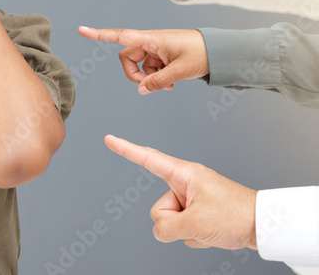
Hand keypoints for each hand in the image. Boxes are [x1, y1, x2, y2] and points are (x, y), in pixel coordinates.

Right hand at [78, 26, 208, 93]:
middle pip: (127, 58)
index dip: (99, 34)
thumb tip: (142, 89)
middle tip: (150, 85)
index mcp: (151, 39)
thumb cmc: (202, 53)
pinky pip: (150, 69)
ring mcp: (156, 50)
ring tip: (169, 84)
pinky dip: (157, 78)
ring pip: (139, 66)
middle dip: (134, 74)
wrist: (220, 52)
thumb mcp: (180, 71)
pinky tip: (171, 83)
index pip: (120, 36)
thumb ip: (158, 82)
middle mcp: (150, 42)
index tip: (82, 30)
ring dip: (149, 78)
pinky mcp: (162, 56)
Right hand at [104, 135, 257, 249]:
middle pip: (158, 207)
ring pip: (170, 221)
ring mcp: (192, 200)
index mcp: (185, 175)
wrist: (263, 226)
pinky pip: (183, 228)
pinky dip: (195, 234)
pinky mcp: (198, 212)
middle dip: (172, 222)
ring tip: (210, 226)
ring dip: (187, 230)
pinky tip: (212, 231)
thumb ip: (167, 228)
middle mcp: (186, 184)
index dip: (126, 149)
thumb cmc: (237, 215)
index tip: (109, 139)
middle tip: (198, 223)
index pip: (148, 159)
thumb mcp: (195, 224)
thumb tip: (160, 231)